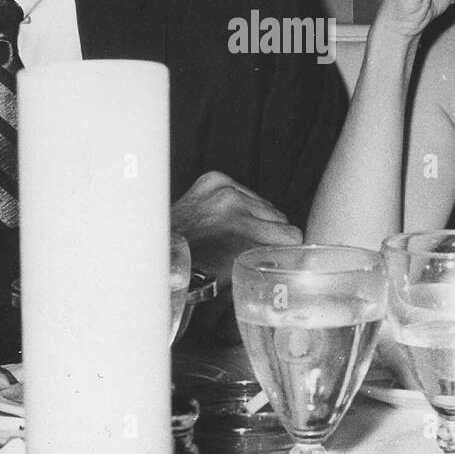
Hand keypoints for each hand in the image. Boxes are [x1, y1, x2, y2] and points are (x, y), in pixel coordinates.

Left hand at [172, 171, 301, 290]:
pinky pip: (245, 191)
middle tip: (255, 247)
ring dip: (255, 217)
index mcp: (241, 231)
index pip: (291, 234)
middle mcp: (233, 205)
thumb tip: (287, 260)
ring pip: (263, 203)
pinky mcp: (214, 179)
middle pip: (280, 217)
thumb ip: (264, 262)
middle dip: (271, 234)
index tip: (284, 255)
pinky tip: (226, 217)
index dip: (288, 249)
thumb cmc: (194, 267)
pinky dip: (240, 204)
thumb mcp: (234, 274)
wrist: (163, 247)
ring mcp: (222, 188)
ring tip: (236, 232)